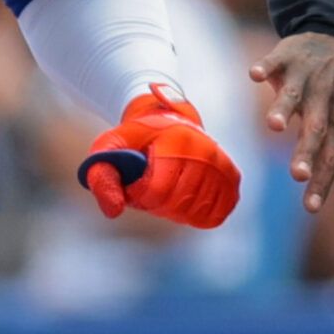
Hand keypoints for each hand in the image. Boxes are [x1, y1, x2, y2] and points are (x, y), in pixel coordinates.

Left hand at [78, 85, 240, 228]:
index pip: (158, 192)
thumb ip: (102, 177)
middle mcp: (205, 152)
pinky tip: (185, 198)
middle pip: (176, 205)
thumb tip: (114, 211)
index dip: (140, 195)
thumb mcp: (110, 148)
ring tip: (166, 189)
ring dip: (174, 210)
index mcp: (177, 142)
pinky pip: (214, 215)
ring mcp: (221, 166)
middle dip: (156, 203)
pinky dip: (196, 214)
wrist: (169, 118)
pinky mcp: (231, 178)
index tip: (135, 182)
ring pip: (194, 212)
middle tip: (149, 186)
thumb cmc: (137, 138)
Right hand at [249, 31, 333, 213]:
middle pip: (316, 129)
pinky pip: (276, 61)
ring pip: (295, 95)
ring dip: (284, 108)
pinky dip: (266, 67)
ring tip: (274, 125)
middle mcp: (324, 100)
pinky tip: (256, 75)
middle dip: (306, 151)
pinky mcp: (288, 57)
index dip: (322, 181)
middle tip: (296, 174)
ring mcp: (306, 77)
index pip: (333, 156)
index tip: (310, 207)